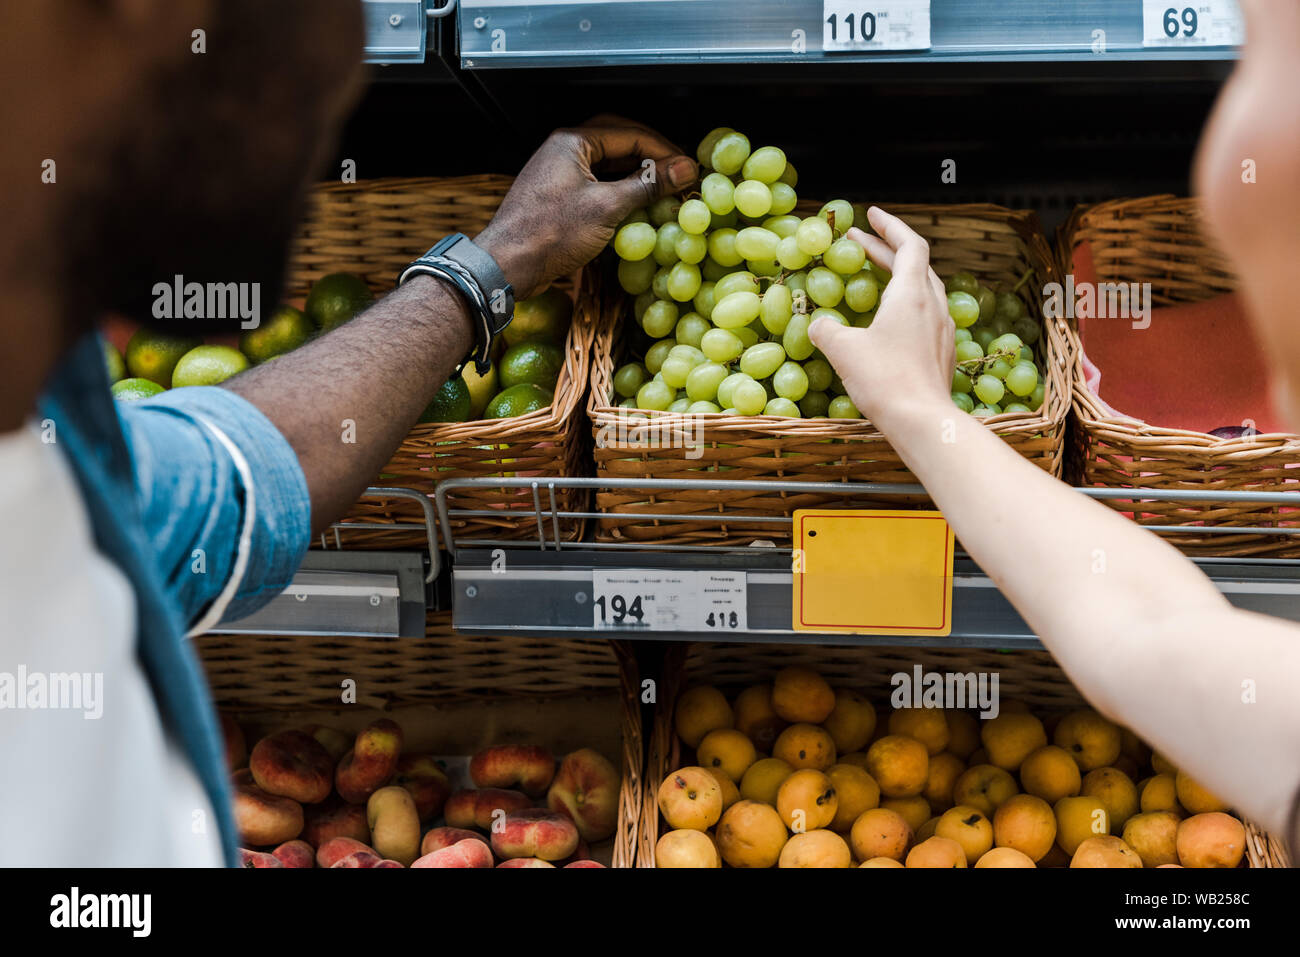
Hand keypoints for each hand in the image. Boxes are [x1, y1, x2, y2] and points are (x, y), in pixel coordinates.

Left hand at [475, 116, 697, 299]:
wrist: (508, 265)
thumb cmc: (549, 233)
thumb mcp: (606, 207)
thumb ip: (647, 185)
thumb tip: (683, 169)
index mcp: (572, 141)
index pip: (629, 133)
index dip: (663, 149)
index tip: (686, 168)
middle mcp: (564, 151)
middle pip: (619, 143)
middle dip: (650, 157)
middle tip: (676, 174)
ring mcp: (560, 174)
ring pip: (608, 166)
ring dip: (636, 176)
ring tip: (662, 191)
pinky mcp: (559, 198)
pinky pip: (597, 186)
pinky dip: (620, 193)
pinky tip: (636, 209)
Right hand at [809, 206, 953, 428]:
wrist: (922, 422)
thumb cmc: (884, 380)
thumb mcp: (842, 349)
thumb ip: (825, 329)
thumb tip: (817, 324)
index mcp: (912, 294)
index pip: (909, 244)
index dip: (890, 226)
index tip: (872, 214)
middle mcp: (933, 306)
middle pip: (915, 265)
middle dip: (886, 250)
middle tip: (859, 242)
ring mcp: (942, 330)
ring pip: (923, 290)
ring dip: (898, 277)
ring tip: (874, 277)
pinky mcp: (941, 352)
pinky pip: (925, 316)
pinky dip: (905, 305)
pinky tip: (887, 321)